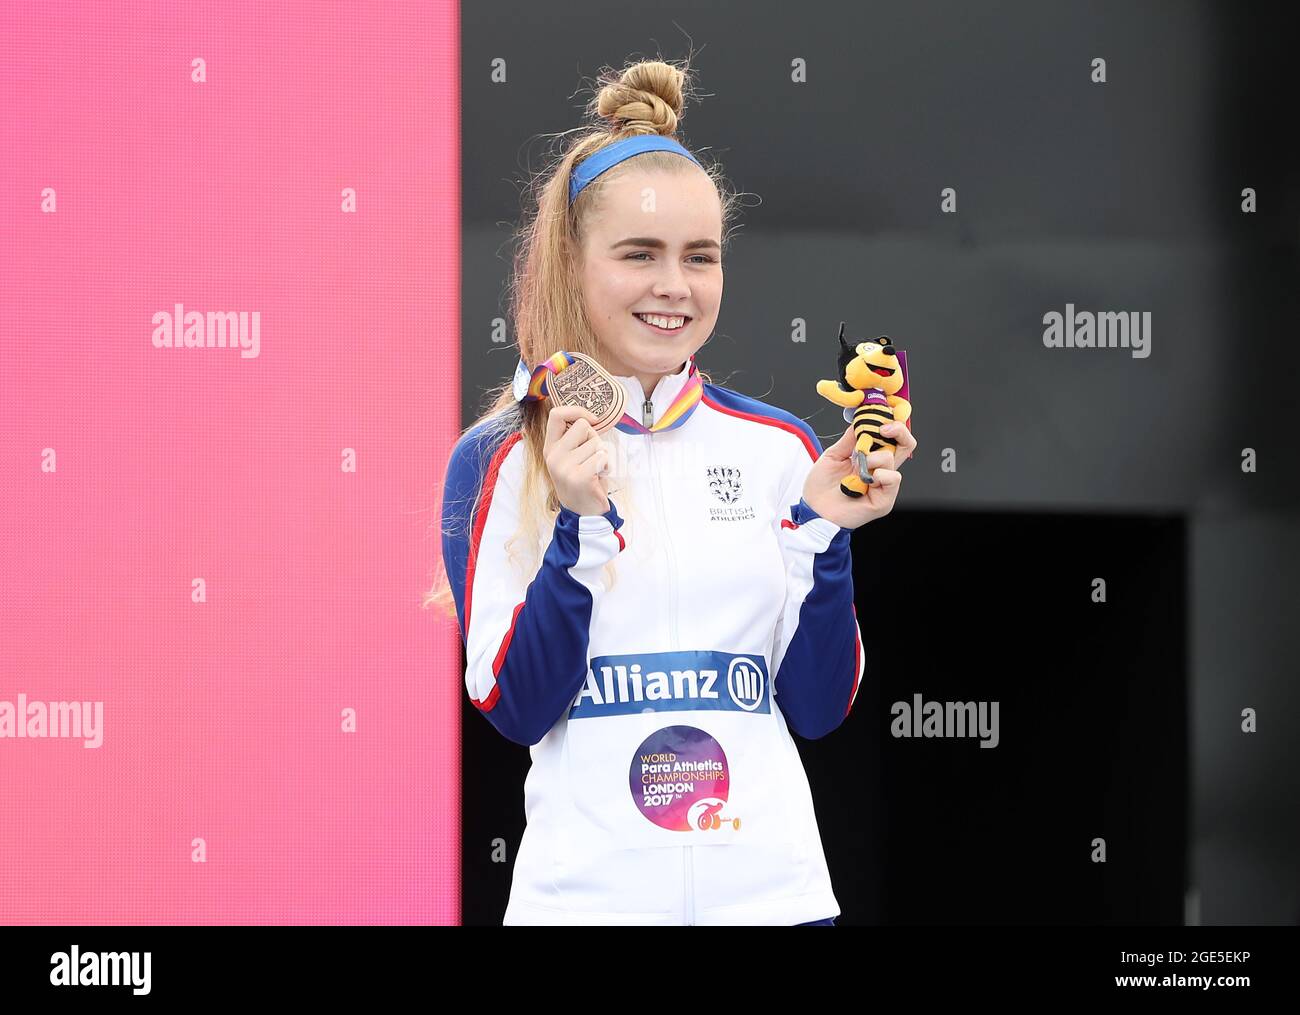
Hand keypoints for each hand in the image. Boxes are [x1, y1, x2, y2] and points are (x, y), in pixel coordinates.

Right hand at [544, 405, 611, 516]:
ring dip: (603, 456)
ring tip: (595, 471)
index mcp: (550, 448)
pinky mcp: (579, 477)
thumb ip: (574, 438)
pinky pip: (603, 457)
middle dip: (594, 438)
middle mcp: (554, 456)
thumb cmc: (583, 481)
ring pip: (596, 443)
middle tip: (592, 458)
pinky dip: (607, 466)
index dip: (577, 410)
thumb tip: (589, 416)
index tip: (592, 420)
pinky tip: (600, 477)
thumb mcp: (571, 458)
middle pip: (583, 426)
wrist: (584, 515)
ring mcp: (565, 467)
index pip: (556, 415)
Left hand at [801, 421, 916, 528]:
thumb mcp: (833, 456)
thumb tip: (860, 420)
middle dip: (898, 429)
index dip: (891, 423)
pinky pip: (893, 479)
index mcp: (870, 458)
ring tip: (859, 466)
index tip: (880, 413)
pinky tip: (867, 479)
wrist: (814, 510)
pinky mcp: (884, 500)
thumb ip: (849, 439)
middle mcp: (880, 470)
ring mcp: (883, 485)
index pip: (891, 437)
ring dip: (874, 457)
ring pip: (892, 459)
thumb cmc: (821, 487)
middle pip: (905, 444)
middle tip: (883, 428)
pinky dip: (881, 474)